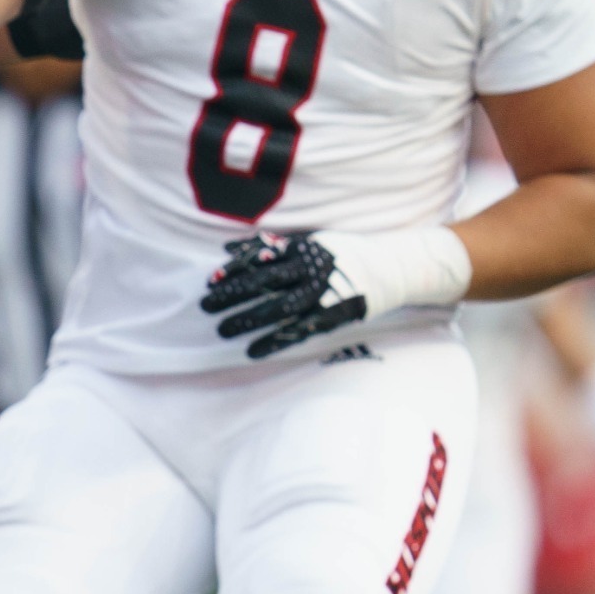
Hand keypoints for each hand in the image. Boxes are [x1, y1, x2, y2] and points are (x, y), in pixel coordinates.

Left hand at [201, 231, 364, 358]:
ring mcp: (322, 295)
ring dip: (248, 320)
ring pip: (278, 309)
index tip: (209, 282)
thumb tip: (227, 248)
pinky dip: (274, 342)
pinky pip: (299, 332)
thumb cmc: (338, 254)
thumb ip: (267, 246)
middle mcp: (310, 271)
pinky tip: (252, 352)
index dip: (233, 272)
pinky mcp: (332, 317)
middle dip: (232, 295)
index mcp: (301, 250)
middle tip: (205, 306)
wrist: (389, 269)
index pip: (260, 261)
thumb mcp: (306, 242)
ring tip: (222, 330)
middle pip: (264, 284)